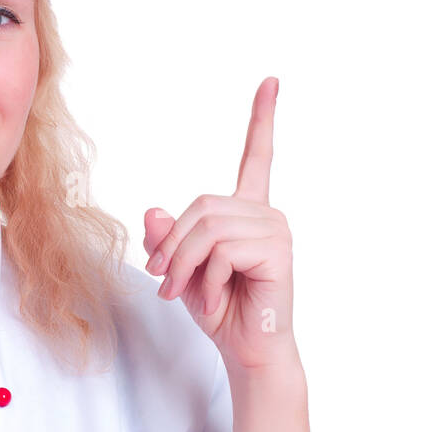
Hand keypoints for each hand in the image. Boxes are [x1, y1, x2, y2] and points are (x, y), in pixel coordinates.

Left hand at [142, 77, 297, 374]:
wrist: (248, 350)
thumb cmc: (220, 310)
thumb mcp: (182, 271)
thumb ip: (169, 240)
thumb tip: (153, 211)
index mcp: (247, 211)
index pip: (257, 155)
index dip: (262, 118)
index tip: (271, 81)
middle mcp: (265, 213)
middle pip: (202, 206)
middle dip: (173, 245)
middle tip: (163, 282)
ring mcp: (276, 229)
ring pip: (208, 227)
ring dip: (183, 264)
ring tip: (181, 293)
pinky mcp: (278, 250)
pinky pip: (222, 250)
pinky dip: (205, 276)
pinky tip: (213, 297)